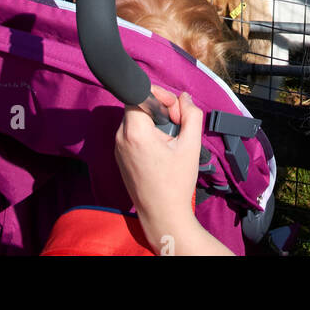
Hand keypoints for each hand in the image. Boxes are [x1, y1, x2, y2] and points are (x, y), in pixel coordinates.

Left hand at [114, 86, 201, 250]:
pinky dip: (146, 133)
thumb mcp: (191, 146)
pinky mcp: (120, 157)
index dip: (158, 95)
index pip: (139, 94)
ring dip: (153, 121)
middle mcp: (120, 138)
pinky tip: (161, 149)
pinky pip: (132, 134)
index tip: (174, 110)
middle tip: (177, 124)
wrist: (163, 215)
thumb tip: (185, 98)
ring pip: (135, 120)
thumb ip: (191, 115)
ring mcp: (118, 148)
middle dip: (159, 109)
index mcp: (135, 132)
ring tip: (171, 139)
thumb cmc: (176, 183)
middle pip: (137, 106)